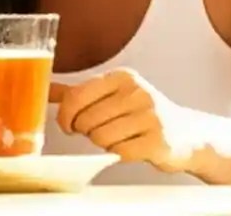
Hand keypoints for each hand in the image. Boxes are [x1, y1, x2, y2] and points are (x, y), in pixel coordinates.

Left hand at [52, 68, 203, 172]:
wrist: (187, 135)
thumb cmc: (141, 115)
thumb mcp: (112, 95)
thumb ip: (77, 92)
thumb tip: (43, 88)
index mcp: (122, 77)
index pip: (76, 96)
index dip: (66, 115)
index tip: (69, 124)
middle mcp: (137, 92)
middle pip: (86, 120)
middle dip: (86, 131)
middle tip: (100, 131)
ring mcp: (150, 115)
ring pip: (100, 137)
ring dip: (103, 143)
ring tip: (118, 137)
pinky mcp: (158, 140)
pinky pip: (118, 152)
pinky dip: (118, 153)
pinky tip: (131, 146)